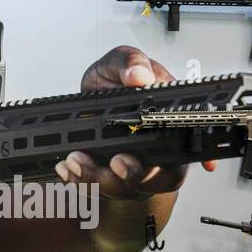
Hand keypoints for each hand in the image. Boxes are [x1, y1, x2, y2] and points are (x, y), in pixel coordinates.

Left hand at [62, 45, 216, 197]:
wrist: (92, 101)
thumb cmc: (114, 83)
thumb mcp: (120, 61)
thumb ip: (130, 62)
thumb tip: (140, 75)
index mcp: (169, 125)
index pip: (185, 151)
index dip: (184, 163)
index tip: (163, 158)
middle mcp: (155, 154)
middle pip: (155, 179)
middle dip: (135, 174)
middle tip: (117, 162)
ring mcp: (130, 170)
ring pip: (123, 188)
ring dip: (99, 178)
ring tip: (77, 160)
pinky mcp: (105, 179)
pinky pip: (94, 189)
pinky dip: (78, 180)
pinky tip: (66, 168)